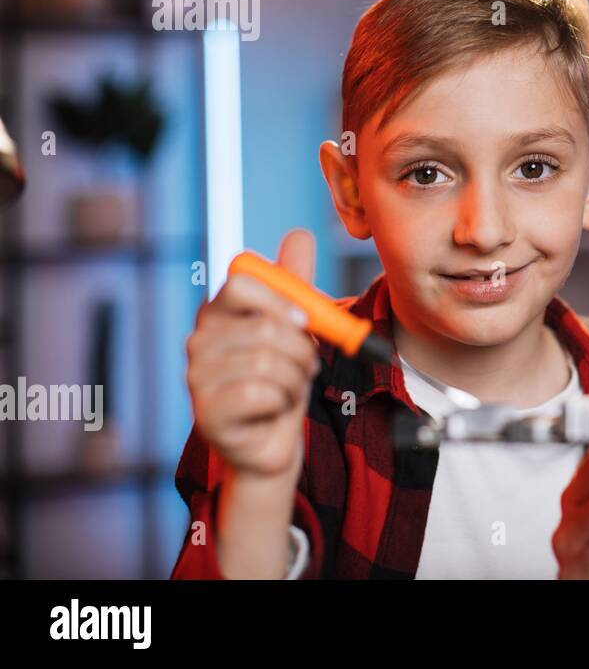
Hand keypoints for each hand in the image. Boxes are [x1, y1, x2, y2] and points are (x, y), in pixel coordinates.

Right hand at [187, 229, 319, 480]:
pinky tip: (274, 410)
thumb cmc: (283, 379)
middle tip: (306, 366)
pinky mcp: (206, 415)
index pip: (241, 283)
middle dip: (302, 350)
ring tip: (290, 389)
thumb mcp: (296, 328)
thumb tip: (299, 233)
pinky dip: (282, 402)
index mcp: (218, 313)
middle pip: (264, 327)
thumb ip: (295, 283)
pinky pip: (260, 394)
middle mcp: (199, 341)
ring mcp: (197, 379)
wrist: (273, 441)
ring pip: (268, 362)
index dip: (281, 300)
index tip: (304, 322)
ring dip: (297, 379)